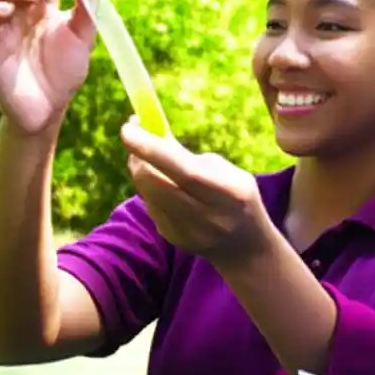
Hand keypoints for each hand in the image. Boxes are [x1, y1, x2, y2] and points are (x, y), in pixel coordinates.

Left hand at [120, 119, 278, 263]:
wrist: (245, 247)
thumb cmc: (239, 197)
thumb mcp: (230, 173)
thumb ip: (192, 158)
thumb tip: (153, 136)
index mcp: (226, 193)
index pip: (183, 170)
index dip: (151, 148)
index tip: (129, 127)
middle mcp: (205, 216)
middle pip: (153, 182)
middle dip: (137, 155)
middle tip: (135, 135)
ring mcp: (185, 231)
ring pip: (147, 191)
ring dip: (143, 170)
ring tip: (152, 158)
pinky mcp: (171, 237)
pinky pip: (151, 204)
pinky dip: (151, 188)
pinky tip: (165, 185)